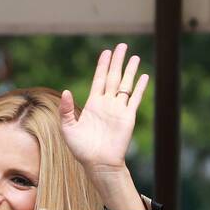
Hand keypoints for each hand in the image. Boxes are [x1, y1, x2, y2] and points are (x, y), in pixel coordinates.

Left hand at [59, 42, 147, 172]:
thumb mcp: (68, 129)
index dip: (102, 66)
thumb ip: (66, 110)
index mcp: (92, 105)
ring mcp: (118, 109)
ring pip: (125, 84)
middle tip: (121, 46)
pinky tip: (143, 76)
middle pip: (113, 77)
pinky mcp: (128, 116)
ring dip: (130, 70)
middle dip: (117, 62)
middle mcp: (106, 104)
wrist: (98, 163)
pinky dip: (139, 87)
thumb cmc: (81, 149)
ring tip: (134, 56)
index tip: (106, 52)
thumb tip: (66, 91)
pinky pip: (134, 98)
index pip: (98, 80)